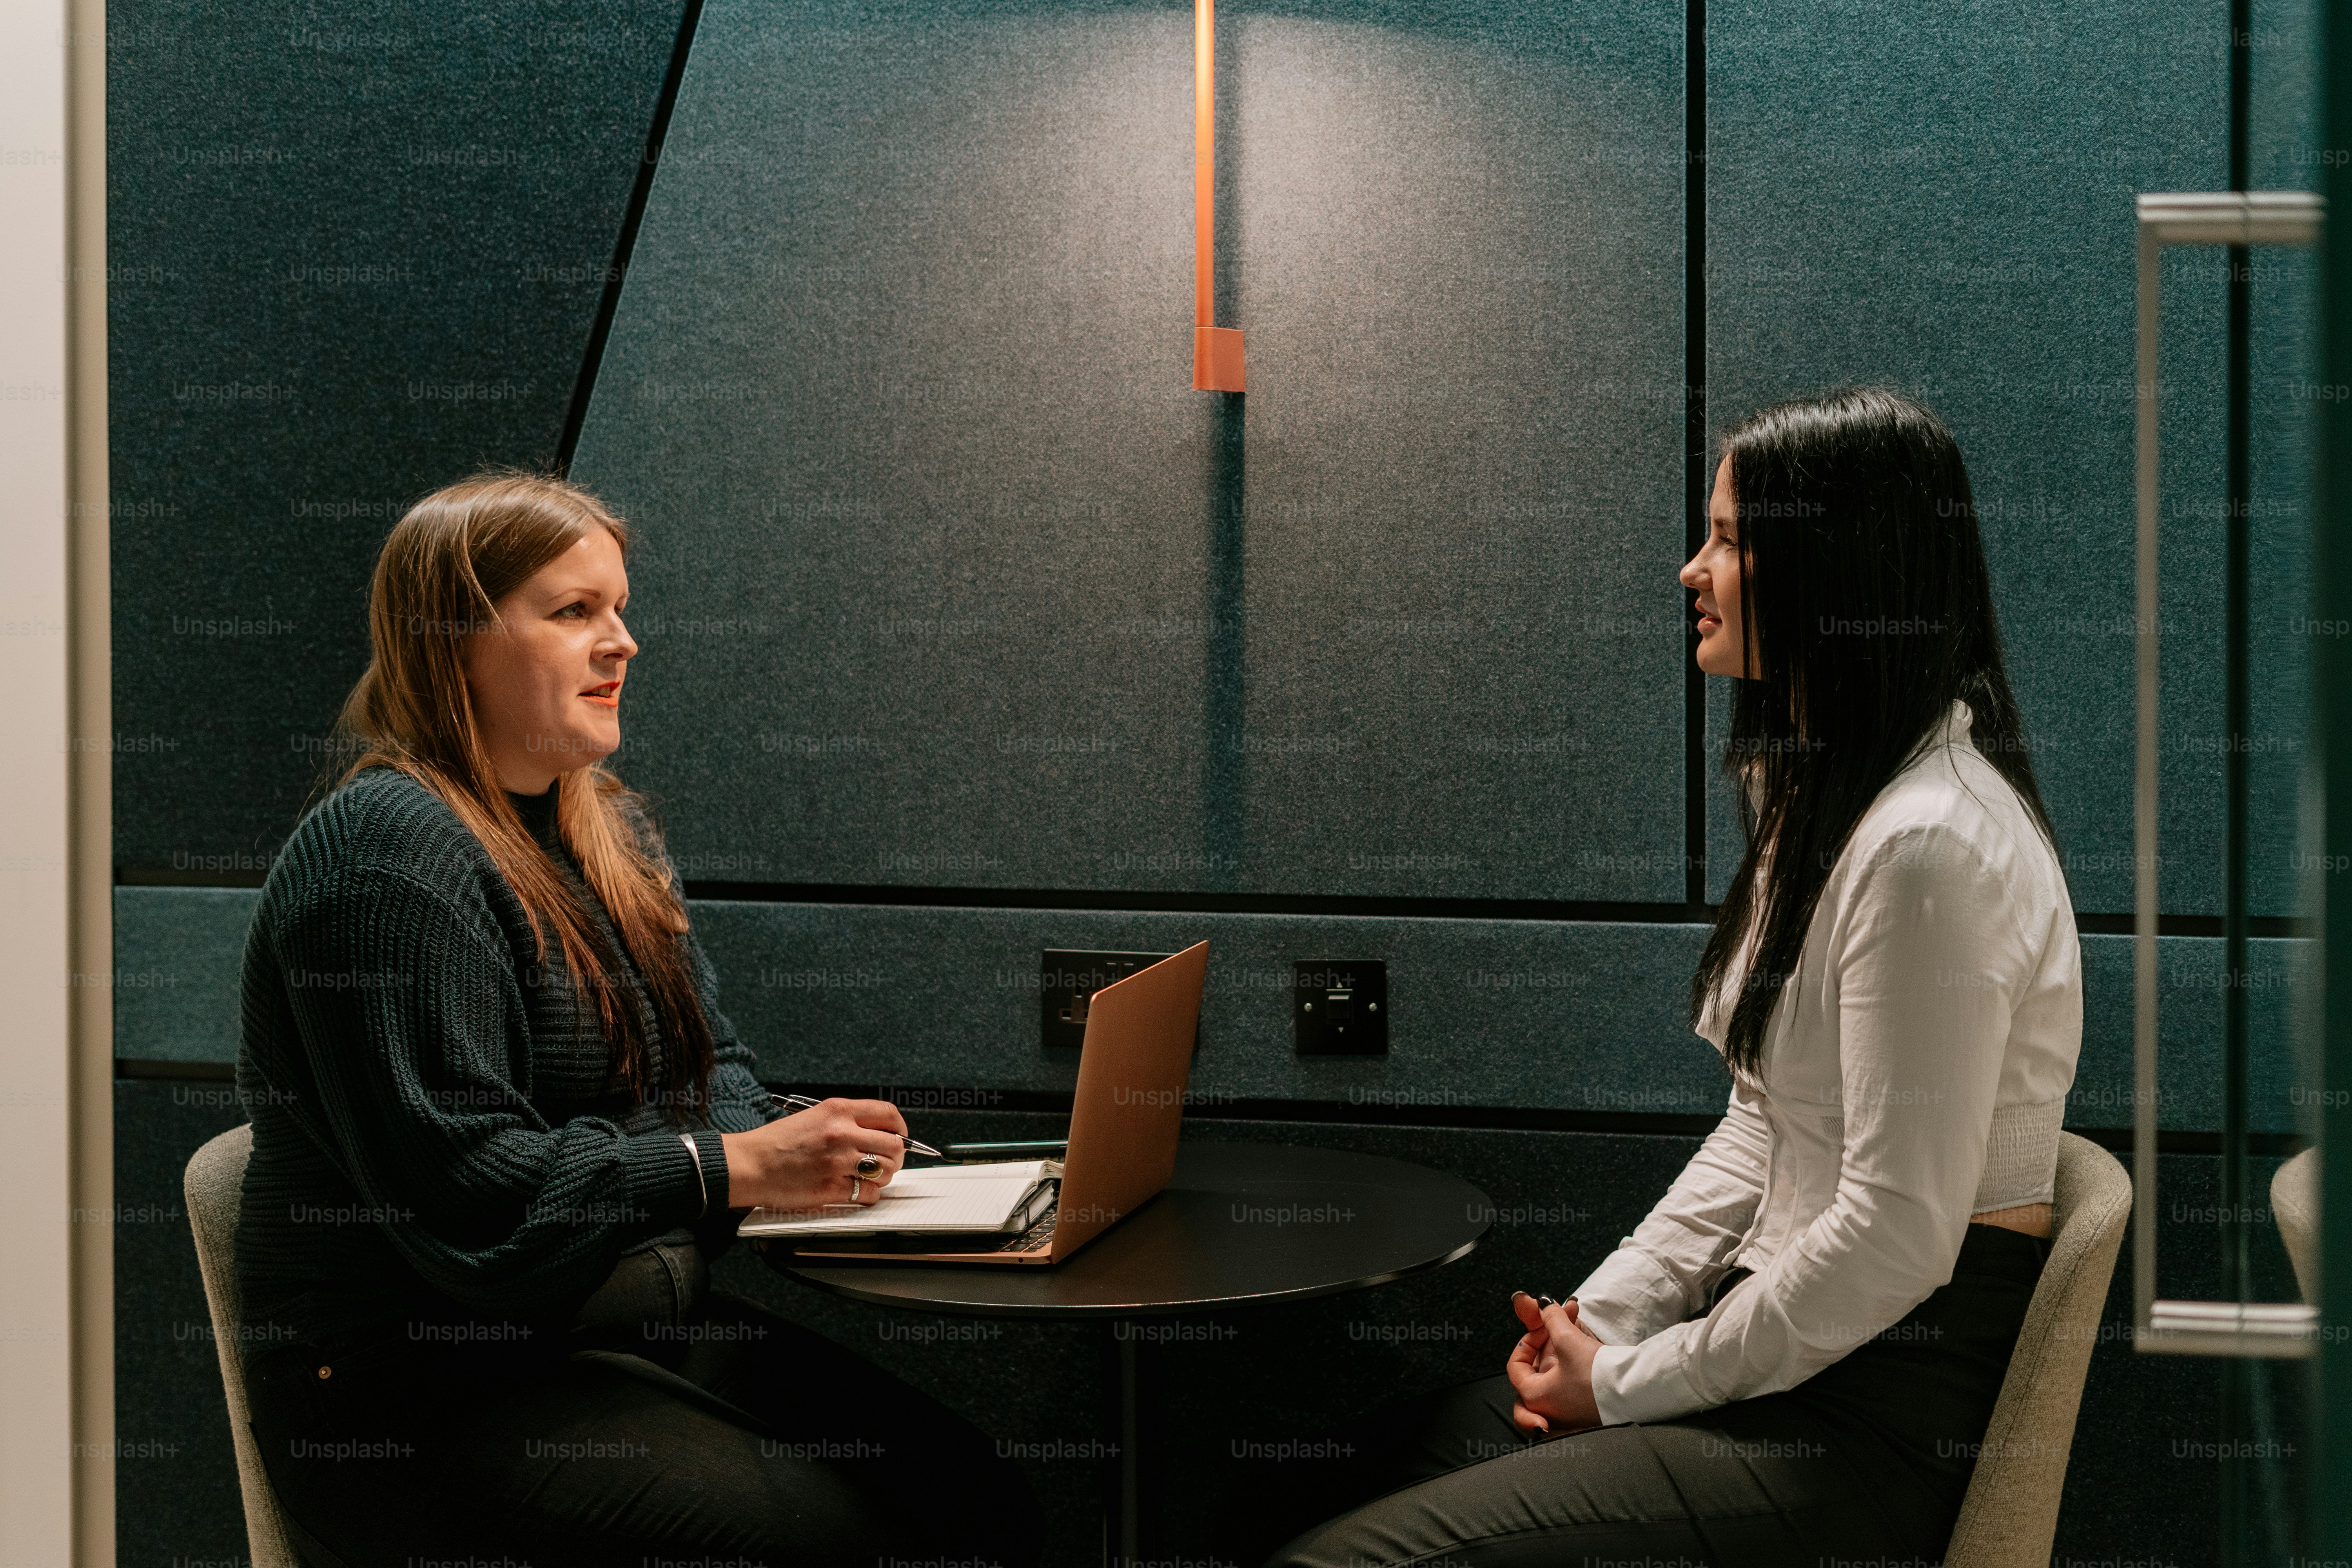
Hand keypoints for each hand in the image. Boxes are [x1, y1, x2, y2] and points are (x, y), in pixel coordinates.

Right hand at [719, 1098, 906, 1213]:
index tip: (899, 1136)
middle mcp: (843, 1133)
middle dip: (895, 1156)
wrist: (749, 1164)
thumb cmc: (777, 1142)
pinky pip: (869, 1194)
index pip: (888, 1113)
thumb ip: (846, 1121)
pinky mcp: (832, 1188)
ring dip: (882, 1177)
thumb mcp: (814, 1117)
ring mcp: (839, 1162)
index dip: (900, 1128)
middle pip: (894, 1145)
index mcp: (838, 1111)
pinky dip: (867, 1195)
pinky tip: (855, 1191)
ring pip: (886, 1171)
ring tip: (866, 1177)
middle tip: (885, 1162)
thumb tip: (879, 1132)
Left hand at [1505, 1291, 1601, 1435]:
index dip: (1527, 1341)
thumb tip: (1540, 1303)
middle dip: (1547, 1338)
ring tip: (1575, 1317)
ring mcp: (1567, 1409)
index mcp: (1534, 1397)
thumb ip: (1549, 1318)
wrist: (1635, 1393)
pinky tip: (1585, 1335)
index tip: (1543, 1328)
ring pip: (1555, 1369)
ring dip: (1563, 1341)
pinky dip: (1575, 1354)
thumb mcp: (1567, 1339)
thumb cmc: (1597, 1375)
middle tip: (1559, 1322)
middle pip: (1537, 1365)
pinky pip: (1571, 1378)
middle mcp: (1548, 1408)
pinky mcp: (1585, 1405)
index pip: (1516, 1366)